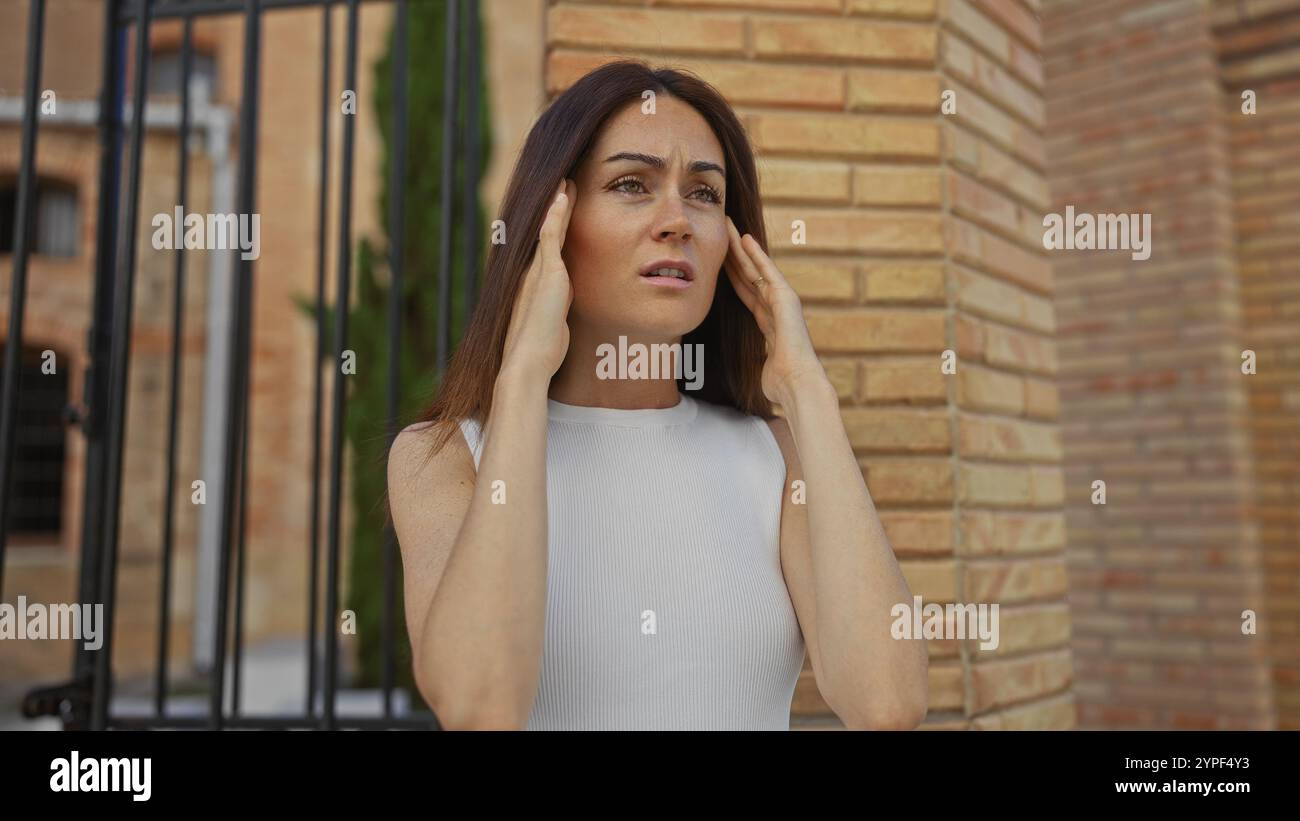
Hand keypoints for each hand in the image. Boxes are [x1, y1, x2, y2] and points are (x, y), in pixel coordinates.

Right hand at [501, 179, 575, 382]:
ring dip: (557, 203)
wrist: (528, 361)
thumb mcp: (554, 327)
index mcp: (535, 284)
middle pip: (546, 232)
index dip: (555, 228)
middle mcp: (533, 272)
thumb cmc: (542, 351)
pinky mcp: (546, 271)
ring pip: (549, 227)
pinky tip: (563, 194)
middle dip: (555, 209)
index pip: (548, 249)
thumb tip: (565, 308)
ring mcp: (538, 270)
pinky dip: (556, 213)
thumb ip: (559, 311)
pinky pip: (551, 234)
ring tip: (565, 180)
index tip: (561, 210)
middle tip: (562, 184)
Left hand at [723, 215, 828, 404]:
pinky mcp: (786, 298)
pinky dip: (757, 255)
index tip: (718, 260)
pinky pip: (767, 272)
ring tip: (727, 227)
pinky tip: (745, 239)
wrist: (798, 384)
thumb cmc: (781, 384)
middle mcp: (775, 308)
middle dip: (733, 255)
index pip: (746, 293)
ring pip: (754, 269)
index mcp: (768, 322)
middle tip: (720, 233)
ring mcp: (782, 301)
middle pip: (748, 276)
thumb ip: (756, 364)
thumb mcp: (761, 370)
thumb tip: (753, 380)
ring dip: (740, 248)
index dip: (732, 275)